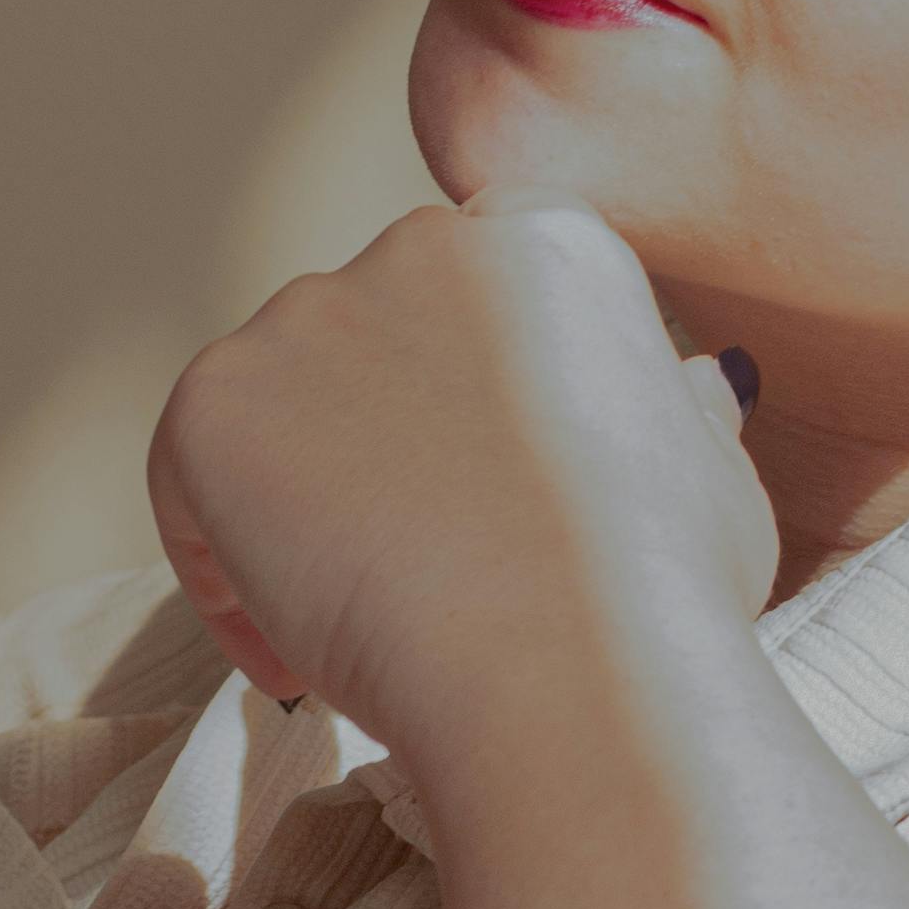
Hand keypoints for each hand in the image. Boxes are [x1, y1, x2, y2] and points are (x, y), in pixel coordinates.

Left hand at [145, 199, 779, 766]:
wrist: (569, 663)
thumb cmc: (663, 598)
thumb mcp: (716, 481)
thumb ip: (678, 416)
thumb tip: (703, 383)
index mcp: (549, 244)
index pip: (473, 309)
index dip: (464, 421)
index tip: (479, 520)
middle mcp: (424, 245)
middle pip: (366, 352)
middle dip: (373, 463)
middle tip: (409, 588)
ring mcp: (313, 312)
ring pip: (277, 416)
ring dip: (296, 515)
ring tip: (349, 636)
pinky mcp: (216, 394)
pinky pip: (192, 485)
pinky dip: (224, 577)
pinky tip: (291, 665)